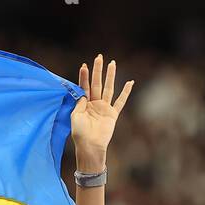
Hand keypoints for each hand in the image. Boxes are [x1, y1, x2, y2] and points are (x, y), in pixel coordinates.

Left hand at [70, 54, 132, 168]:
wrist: (90, 146)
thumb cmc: (80, 134)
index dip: (84, 76)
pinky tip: (130, 83)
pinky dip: (125, 92)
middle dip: (98, 70)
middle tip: (99, 57)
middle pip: (97, 83)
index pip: (85, 86)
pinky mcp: (113, 114)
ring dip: (110, 76)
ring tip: (112, 63)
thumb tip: (83, 92)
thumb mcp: (75, 116)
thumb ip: (79, 103)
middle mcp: (94, 104)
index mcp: (84, 104)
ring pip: (108, 88)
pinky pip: (120, 101)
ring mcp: (104, 108)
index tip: (84, 65)